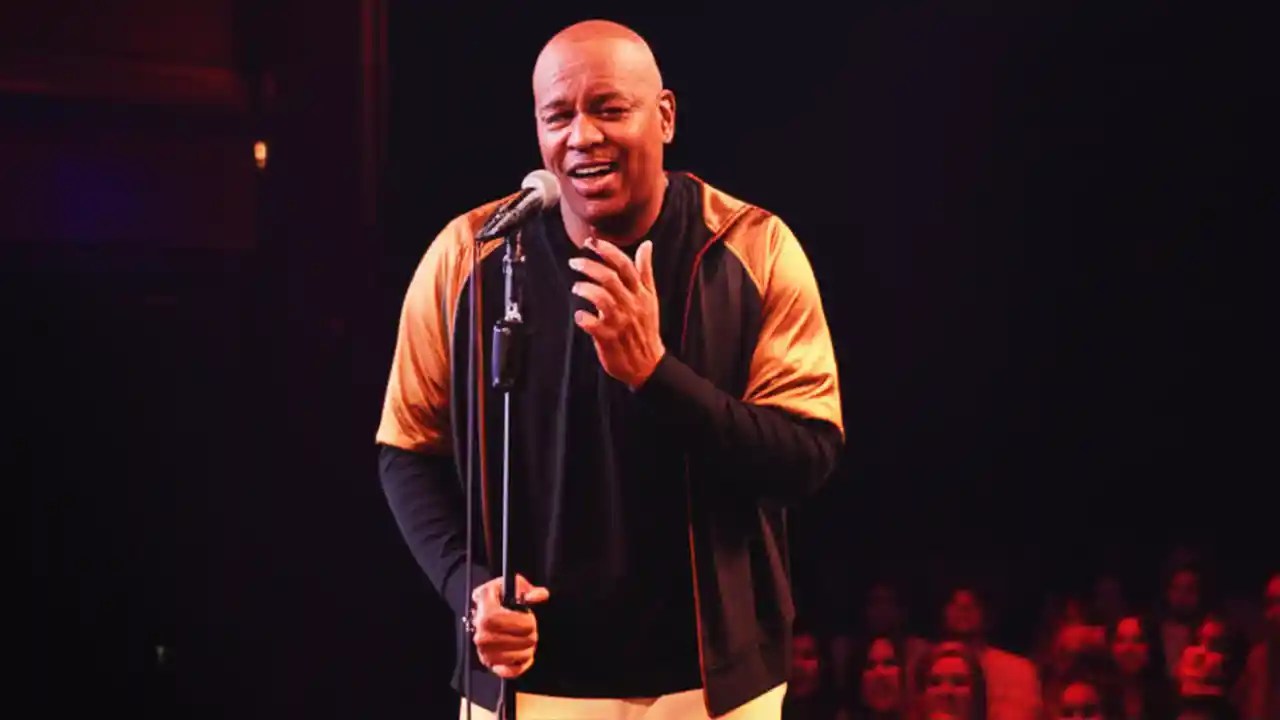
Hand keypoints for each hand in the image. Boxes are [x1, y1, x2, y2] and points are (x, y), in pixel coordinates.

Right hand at [470, 574, 549, 678]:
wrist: (486, 611)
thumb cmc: (501, 597)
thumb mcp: (513, 586)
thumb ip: (528, 590)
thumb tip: (540, 595)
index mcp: (485, 610)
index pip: (506, 621)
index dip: (523, 621)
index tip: (529, 617)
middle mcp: (481, 633)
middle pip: (518, 640)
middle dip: (531, 634)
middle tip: (530, 629)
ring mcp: (484, 651)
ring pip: (518, 656)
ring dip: (529, 648)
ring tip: (527, 640)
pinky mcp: (489, 664)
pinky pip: (511, 672)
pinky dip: (522, 665)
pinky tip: (525, 655)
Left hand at [569, 237, 665, 388]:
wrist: (648, 364)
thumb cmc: (645, 327)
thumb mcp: (650, 297)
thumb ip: (645, 271)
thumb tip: (646, 244)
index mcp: (641, 293)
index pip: (625, 266)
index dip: (608, 251)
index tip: (591, 242)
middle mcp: (631, 305)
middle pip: (610, 278)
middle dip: (589, 266)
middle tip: (574, 262)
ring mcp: (619, 322)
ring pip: (602, 298)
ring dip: (585, 289)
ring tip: (576, 288)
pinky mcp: (608, 338)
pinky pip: (592, 324)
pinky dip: (583, 318)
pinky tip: (579, 316)